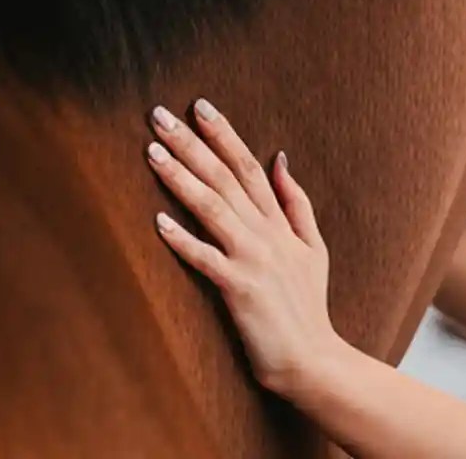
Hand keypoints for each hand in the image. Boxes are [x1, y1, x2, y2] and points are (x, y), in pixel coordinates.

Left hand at [144, 98, 343, 398]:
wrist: (311, 358)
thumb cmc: (307, 306)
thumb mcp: (314, 248)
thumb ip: (297, 203)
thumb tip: (281, 159)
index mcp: (281, 223)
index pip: (250, 167)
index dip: (224, 135)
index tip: (199, 106)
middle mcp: (267, 234)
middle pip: (225, 178)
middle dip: (191, 144)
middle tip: (158, 116)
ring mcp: (253, 259)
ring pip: (213, 208)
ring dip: (180, 178)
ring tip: (151, 153)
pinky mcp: (239, 288)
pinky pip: (205, 258)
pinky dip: (182, 239)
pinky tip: (158, 220)